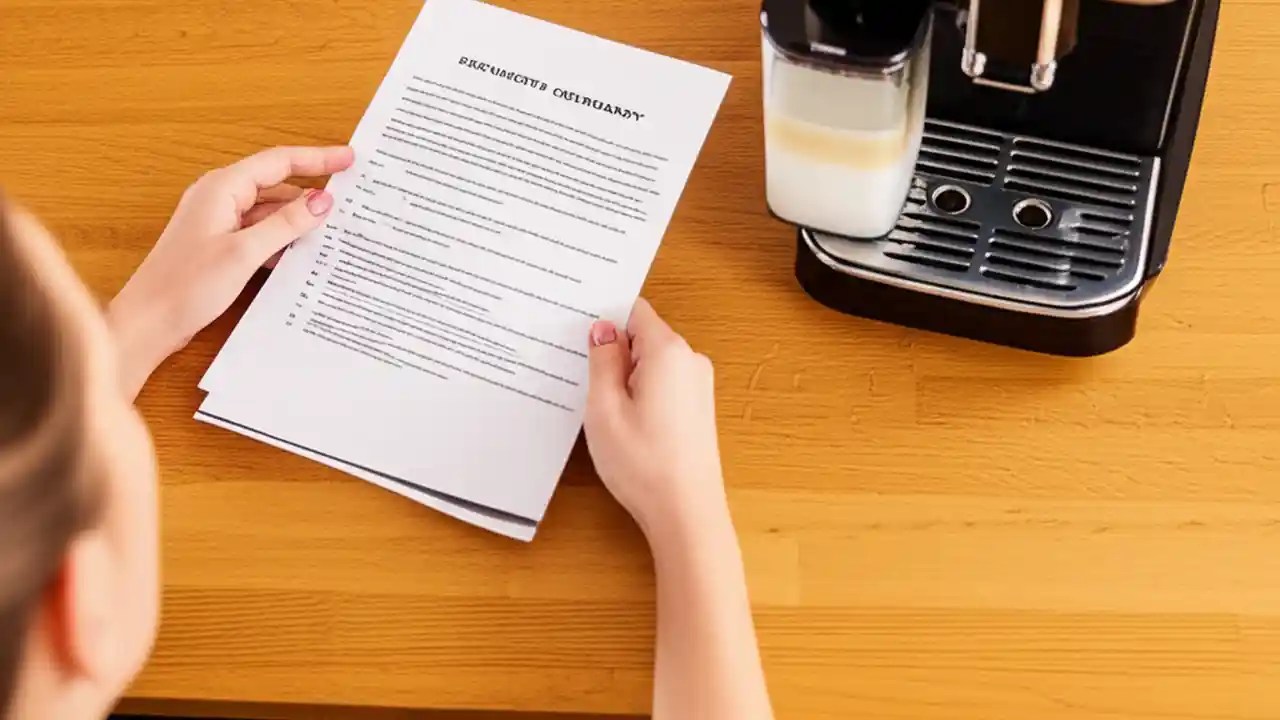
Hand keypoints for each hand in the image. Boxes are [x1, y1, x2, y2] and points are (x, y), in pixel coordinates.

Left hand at [107, 145, 354, 396]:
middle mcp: (220, 198)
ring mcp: (219, 221)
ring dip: (299, 219)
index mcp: (222, 188)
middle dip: (312, 191)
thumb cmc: (186, 286)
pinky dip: (283, 238)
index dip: (317, 158)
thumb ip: (286, 224)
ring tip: (335, 229)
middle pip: (277, 184)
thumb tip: (323, 201)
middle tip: (350, 198)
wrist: (148, 321)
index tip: (349, 158)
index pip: (279, 162)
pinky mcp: (220, 244)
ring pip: (270, 211)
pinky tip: (304, 253)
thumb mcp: (244, 253)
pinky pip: (260, 232)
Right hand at [584, 298, 726, 536]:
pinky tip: (624, 422)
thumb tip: (602, 330)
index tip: (579, 336)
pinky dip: (640, 394)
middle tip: (582, 378)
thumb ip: (603, 360)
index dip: (605, 319)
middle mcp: (690, 361)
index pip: (634, 310)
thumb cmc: (644, 464)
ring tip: (602, 409)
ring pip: (652, 363)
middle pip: (643, 336)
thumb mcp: (605, 407)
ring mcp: (698, 386)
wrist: (686, 513)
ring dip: (625, 377)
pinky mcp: (697, 408)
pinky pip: (663, 385)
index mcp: (668, 352)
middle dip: (612, 352)